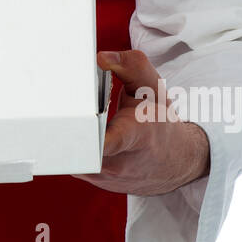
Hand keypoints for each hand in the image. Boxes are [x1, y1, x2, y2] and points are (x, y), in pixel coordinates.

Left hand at [72, 49, 210, 196]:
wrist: (176, 160)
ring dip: (71, 138)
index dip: (94, 132)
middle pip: (82, 149)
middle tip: (65, 110)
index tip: (81, 120)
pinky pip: (76, 164)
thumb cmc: (161, 122)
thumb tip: (102, 57)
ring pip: (74, 156)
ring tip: (80, 123)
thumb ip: (130, 65)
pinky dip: (76, 150)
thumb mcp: (153, 88)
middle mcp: (121, 161)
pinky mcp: (98, 184)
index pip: (113, 140)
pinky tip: (84, 138)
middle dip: (70, 128)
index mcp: (136, 134)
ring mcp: (108, 177)